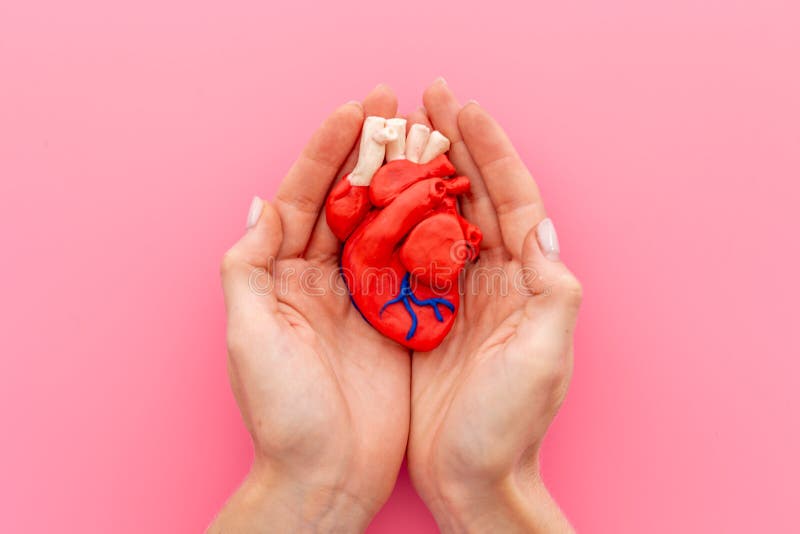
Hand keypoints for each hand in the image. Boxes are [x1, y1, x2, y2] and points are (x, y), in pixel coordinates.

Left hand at [210, 86, 409, 532]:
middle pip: (344, 202)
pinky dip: (427, 230)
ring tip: (424, 139)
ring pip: (382, 225)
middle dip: (365, 153)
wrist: (326, 478)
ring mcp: (362, 299)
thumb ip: (248, 269)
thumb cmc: (281, 414)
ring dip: (400, 181)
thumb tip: (262, 206)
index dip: (324, 153)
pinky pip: (413, 264)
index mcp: (281, 278)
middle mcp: (320, 281)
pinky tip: (447, 199)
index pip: (302, 199)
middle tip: (393, 106)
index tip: (352, 112)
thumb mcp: (249, 338)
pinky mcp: (398, 322)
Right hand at [407, 80, 581, 532]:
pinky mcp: (419, 316)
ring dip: (416, 174)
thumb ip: (554, 289)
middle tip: (426, 100)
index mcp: (526, 280)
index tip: (462, 107)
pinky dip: (388, 222)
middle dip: (452, 145)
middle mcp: (491, 279)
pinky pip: (402, 256)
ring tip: (394, 135)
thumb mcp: (545, 357)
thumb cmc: (510, 424)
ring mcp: (452, 295)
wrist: (472, 479)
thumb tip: (543, 226)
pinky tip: (369, 198)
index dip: (490, 149)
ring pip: (434, 218)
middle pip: (471, 196)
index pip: (511, 197)